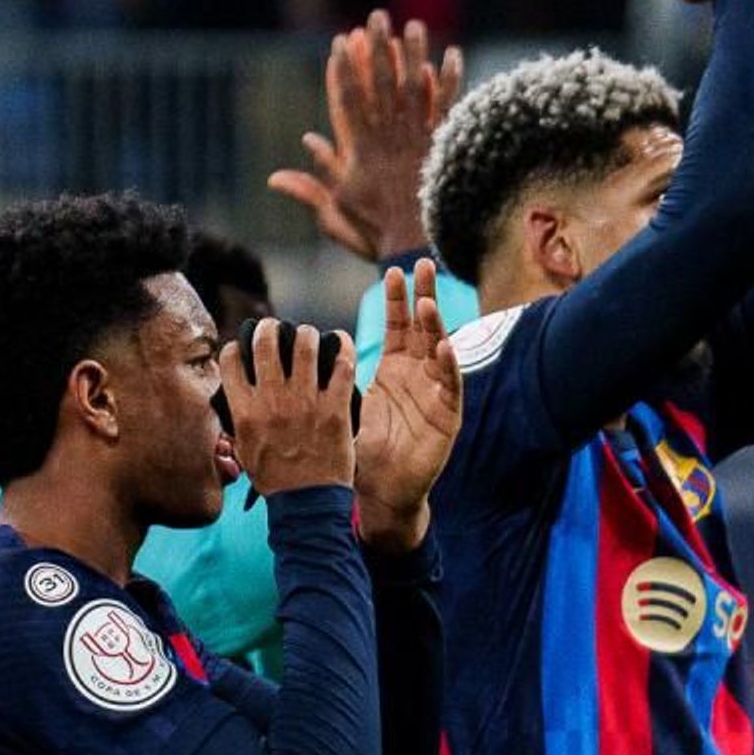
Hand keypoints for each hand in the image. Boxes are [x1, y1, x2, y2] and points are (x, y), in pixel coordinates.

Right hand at [218, 318, 355, 494]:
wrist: (306, 503)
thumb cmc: (275, 480)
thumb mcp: (244, 450)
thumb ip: (239, 420)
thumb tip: (234, 398)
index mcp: (245, 412)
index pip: (231, 361)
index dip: (235, 348)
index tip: (242, 349)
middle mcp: (272, 401)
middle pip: (266, 342)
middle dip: (270, 328)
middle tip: (276, 329)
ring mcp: (305, 403)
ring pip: (305, 344)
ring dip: (306, 334)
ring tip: (309, 337)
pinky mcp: (334, 408)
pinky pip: (341, 364)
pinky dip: (342, 347)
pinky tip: (340, 342)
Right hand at [269, 11, 462, 262]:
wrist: (419, 245)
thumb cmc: (373, 232)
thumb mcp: (333, 214)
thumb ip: (309, 189)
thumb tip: (275, 176)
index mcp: (360, 150)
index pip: (349, 101)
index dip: (344, 70)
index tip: (341, 42)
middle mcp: (388, 136)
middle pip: (382, 83)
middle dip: (378, 47)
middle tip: (377, 17)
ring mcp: (417, 137)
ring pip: (416, 87)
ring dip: (414, 54)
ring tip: (413, 25)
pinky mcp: (441, 143)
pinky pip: (447, 106)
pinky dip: (451, 81)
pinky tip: (452, 55)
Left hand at [354, 260, 462, 550]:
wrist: (381, 490)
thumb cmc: (362, 450)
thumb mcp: (346, 405)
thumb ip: (334, 377)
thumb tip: (303, 351)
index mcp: (394, 369)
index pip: (398, 325)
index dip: (397, 300)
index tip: (392, 274)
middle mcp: (418, 375)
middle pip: (423, 327)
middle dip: (424, 295)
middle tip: (423, 264)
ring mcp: (435, 392)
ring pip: (438, 350)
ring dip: (434, 325)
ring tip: (427, 303)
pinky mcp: (447, 416)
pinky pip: (450, 385)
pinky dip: (447, 365)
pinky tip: (441, 345)